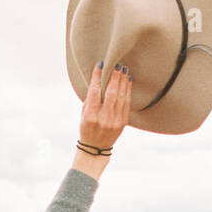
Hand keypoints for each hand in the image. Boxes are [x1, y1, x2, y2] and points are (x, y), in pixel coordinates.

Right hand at [72, 61, 130, 178]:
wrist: (96, 148)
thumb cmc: (87, 128)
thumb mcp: (83, 115)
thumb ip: (90, 100)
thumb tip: (98, 80)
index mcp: (90, 116)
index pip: (94, 92)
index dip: (97, 77)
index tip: (100, 65)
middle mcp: (103, 118)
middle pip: (110, 93)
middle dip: (114, 77)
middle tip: (116, 64)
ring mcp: (114, 121)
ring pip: (120, 96)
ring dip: (122, 81)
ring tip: (123, 69)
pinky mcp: (123, 123)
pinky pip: (126, 103)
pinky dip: (127, 90)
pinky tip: (128, 81)